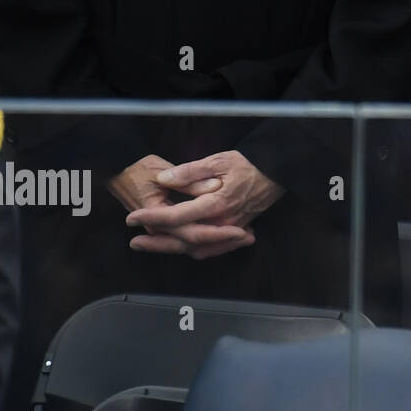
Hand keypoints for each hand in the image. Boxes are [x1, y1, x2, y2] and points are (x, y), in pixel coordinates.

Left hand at [125, 150, 283, 259]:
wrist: (278, 171)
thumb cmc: (249, 163)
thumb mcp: (218, 160)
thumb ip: (189, 172)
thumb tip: (163, 179)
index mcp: (216, 204)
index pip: (177, 217)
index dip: (152, 218)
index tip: (132, 217)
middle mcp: (223, 222)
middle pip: (184, 240)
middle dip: (156, 243)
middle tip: (134, 242)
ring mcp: (231, 229)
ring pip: (197, 248)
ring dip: (172, 249)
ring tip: (151, 246)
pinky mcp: (237, 231)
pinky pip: (213, 249)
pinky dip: (195, 250)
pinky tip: (182, 247)